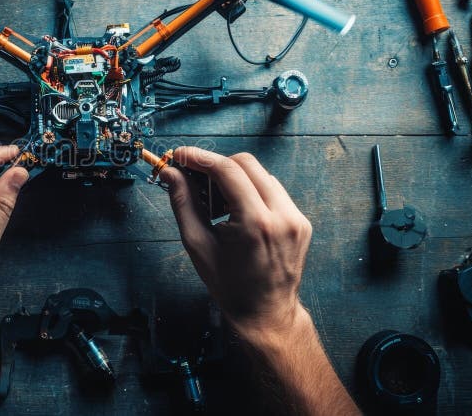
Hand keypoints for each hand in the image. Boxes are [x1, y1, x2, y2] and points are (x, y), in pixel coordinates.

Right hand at [160, 147, 311, 343]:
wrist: (264, 314)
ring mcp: (296, 217)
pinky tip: (235, 211)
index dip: (200, 157)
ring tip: (215, 202)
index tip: (180, 156)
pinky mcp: (300, 221)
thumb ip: (183, 203)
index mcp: (256, 223)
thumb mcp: (197, 244)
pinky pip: (272, 190)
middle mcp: (282, 215)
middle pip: (246, 163)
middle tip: (194, 178)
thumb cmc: (228, 285)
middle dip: (216, 165)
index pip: (227, 170)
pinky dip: (250, 191)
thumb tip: (171, 173)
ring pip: (260, 174)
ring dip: (234, 178)